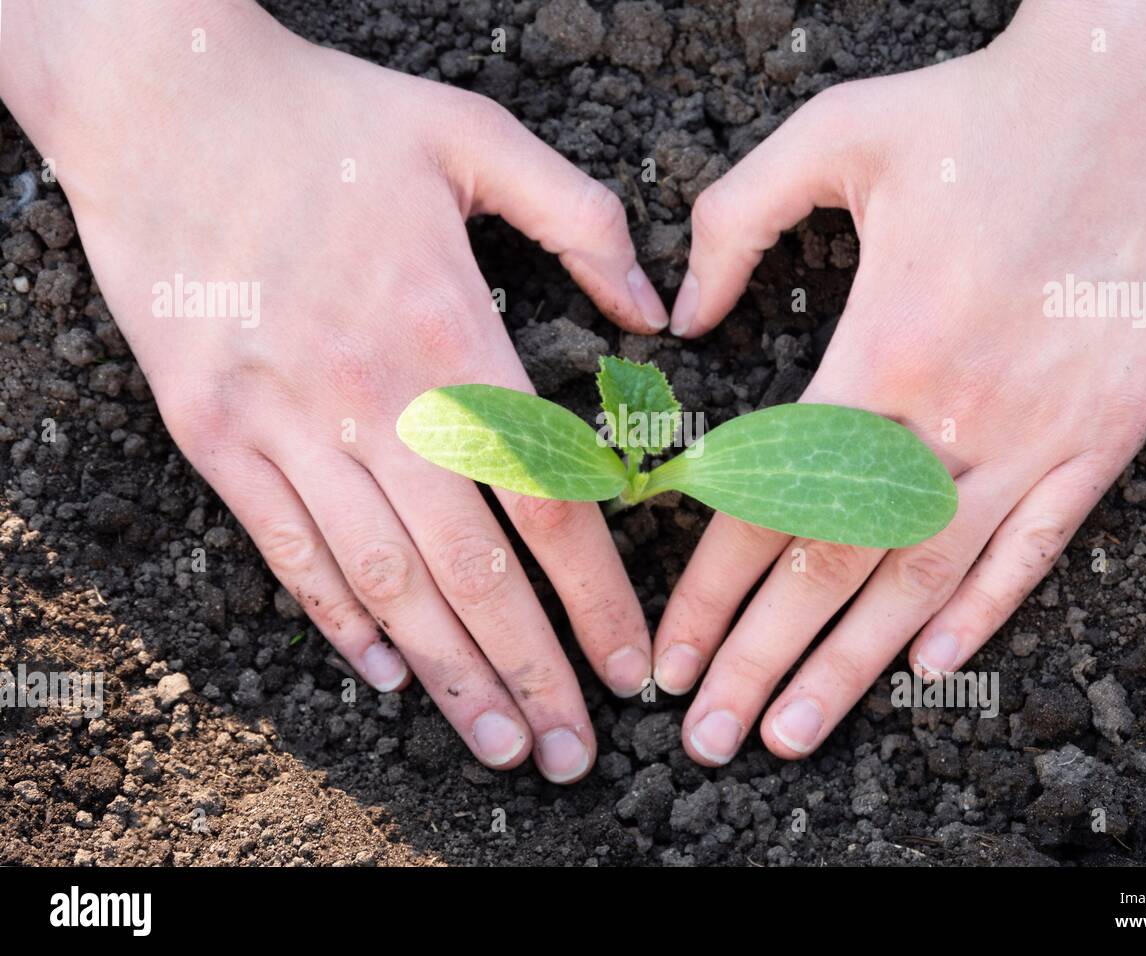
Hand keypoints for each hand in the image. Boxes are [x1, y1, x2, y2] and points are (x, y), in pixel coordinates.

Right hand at [0, 0, 668, 781]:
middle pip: (472, 571)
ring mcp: (284, 423)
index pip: (546, 504)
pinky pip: (284, 548)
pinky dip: (337, 618)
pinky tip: (384, 672)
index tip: (629, 668)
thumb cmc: (330, 119)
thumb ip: (582, 222)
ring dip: (446, 674)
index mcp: (450, 334)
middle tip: (572, 754)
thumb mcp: (475, 135)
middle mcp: (371, 398)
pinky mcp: (214, 431)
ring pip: (382, 581)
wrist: (164, 102)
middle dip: (530, 674)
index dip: (596, 600)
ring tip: (495, 742)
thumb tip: (655, 311)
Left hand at [654, 0, 1145, 763]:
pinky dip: (986, 608)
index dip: (712, 592)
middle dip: (762, 661)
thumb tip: (685, 316)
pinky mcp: (1105, 430)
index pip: (772, 502)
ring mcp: (1039, 429)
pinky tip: (929, 665)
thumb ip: (736, 219)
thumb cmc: (980, 111)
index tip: (670, 657)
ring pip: (929, 576)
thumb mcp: (835, 133)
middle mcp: (957, 409)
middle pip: (837, 565)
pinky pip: (1039, 542)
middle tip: (706, 738)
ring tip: (792, 732)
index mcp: (883, 344)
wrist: (1141, 92)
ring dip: (854, 665)